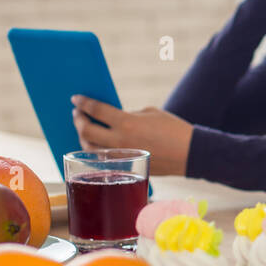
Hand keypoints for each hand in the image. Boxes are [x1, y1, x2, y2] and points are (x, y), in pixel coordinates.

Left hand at [70, 95, 193, 176]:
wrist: (190, 153)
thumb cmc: (173, 129)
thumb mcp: (150, 113)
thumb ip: (128, 114)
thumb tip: (112, 119)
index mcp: (126, 122)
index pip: (96, 110)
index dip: (83, 103)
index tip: (76, 98)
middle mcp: (119, 141)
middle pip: (86, 131)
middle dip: (79, 120)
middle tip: (77, 113)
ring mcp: (120, 156)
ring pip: (89, 148)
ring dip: (83, 137)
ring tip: (84, 129)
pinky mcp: (125, 167)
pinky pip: (101, 160)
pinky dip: (94, 151)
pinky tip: (94, 145)